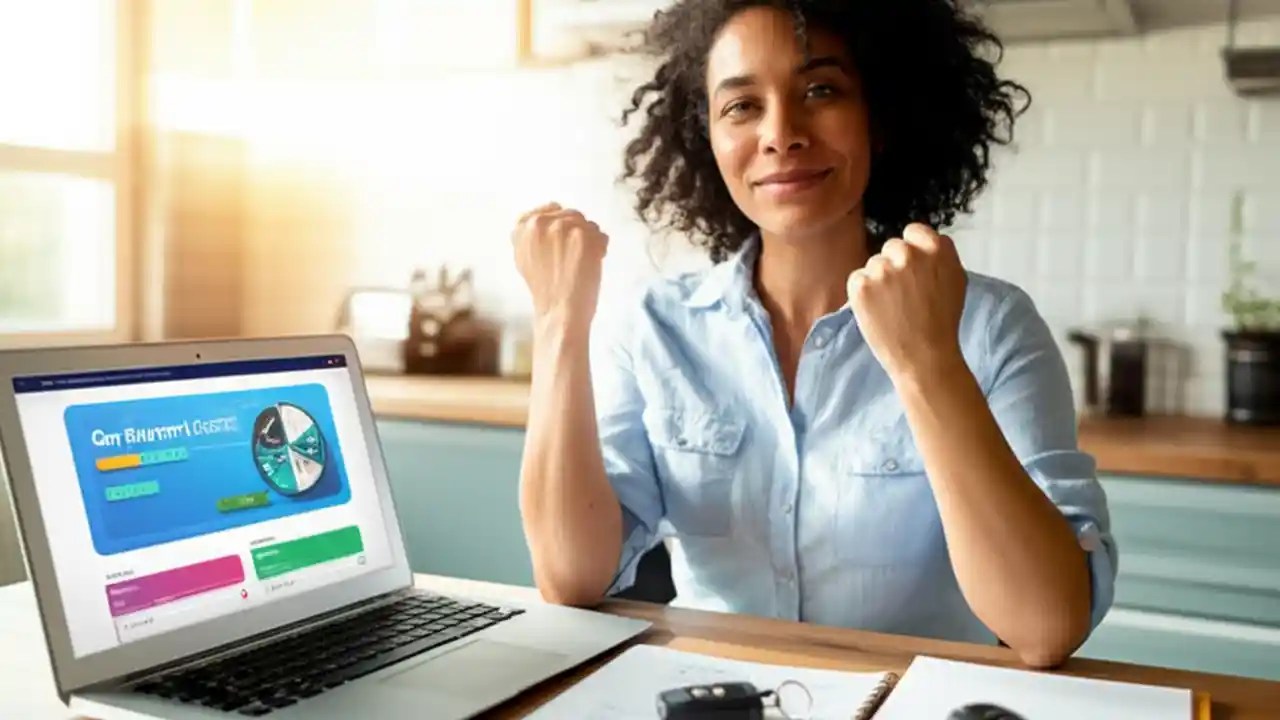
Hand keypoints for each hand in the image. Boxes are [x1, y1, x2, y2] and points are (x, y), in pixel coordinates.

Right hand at [512, 202, 608, 335]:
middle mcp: (543, 222)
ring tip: (581, 262)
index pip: (548, 208)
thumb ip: (531, 233)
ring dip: (589, 241)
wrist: (560, 311)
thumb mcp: (523, 257)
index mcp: (524, 227)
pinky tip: (591, 265)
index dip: (559, 222)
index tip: (564, 236)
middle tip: (574, 257)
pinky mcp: (586, 237)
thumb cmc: (543, 290)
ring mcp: (565, 227)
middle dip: (576, 233)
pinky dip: (600, 249)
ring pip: (587, 224)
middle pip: (570, 215)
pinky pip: (601, 235)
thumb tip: (551, 207)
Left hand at [846, 223, 967, 379]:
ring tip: (893, 307)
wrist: (925, 357)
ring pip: (874, 264)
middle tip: (903, 294)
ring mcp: (882, 268)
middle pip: (892, 247)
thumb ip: (941, 255)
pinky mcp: (861, 285)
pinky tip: (878, 312)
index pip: (913, 231)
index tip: (912, 268)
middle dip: (894, 265)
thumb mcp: (956, 280)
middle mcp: (908, 253)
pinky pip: (857, 280)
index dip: (912, 249)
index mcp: (936, 248)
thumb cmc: (942, 322)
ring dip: (878, 281)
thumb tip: (929, 240)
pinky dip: (863, 294)